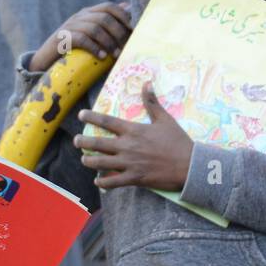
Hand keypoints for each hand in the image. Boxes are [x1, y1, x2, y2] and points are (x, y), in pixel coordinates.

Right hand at [30, 2, 132, 72]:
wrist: (45, 60)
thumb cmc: (74, 50)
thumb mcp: (92, 36)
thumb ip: (107, 24)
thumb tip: (127, 8)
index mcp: (87, 13)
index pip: (109, 6)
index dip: (123, 16)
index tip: (134, 30)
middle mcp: (79, 17)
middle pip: (104, 17)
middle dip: (118, 32)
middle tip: (127, 47)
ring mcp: (69, 27)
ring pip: (94, 28)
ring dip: (108, 42)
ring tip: (116, 55)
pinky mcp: (62, 39)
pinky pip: (81, 39)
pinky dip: (94, 48)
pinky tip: (102, 57)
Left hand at [75, 82, 193, 190]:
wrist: (190, 165)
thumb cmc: (178, 141)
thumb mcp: (165, 119)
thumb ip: (152, 102)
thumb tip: (147, 83)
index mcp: (133, 130)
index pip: (107, 121)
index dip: (92, 116)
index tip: (81, 114)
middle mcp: (127, 146)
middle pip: (97, 143)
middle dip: (83, 141)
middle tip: (75, 140)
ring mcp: (129, 163)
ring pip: (100, 163)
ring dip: (89, 161)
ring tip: (84, 160)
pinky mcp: (134, 178)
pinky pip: (113, 181)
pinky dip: (103, 182)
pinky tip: (98, 181)